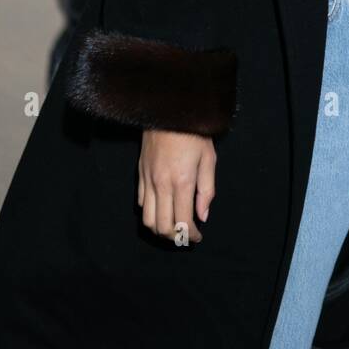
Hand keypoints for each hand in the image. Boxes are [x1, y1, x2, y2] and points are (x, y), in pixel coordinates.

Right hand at [137, 130, 215, 244]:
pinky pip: (142, 203)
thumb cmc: (193, 133)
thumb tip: (202, 216)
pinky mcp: (140, 174)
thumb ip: (206, 190)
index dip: (190, 235)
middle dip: (175, 237)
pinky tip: (163, 209)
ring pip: (148, 219)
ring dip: (160, 229)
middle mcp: (162, 185)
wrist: (168, 111)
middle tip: (186, 236)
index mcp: (182, 182)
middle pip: (162, 226)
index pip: (182, 222)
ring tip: (174, 227)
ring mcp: (148, 180)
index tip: (198, 237)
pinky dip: (151, 213)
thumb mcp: (208, 159)